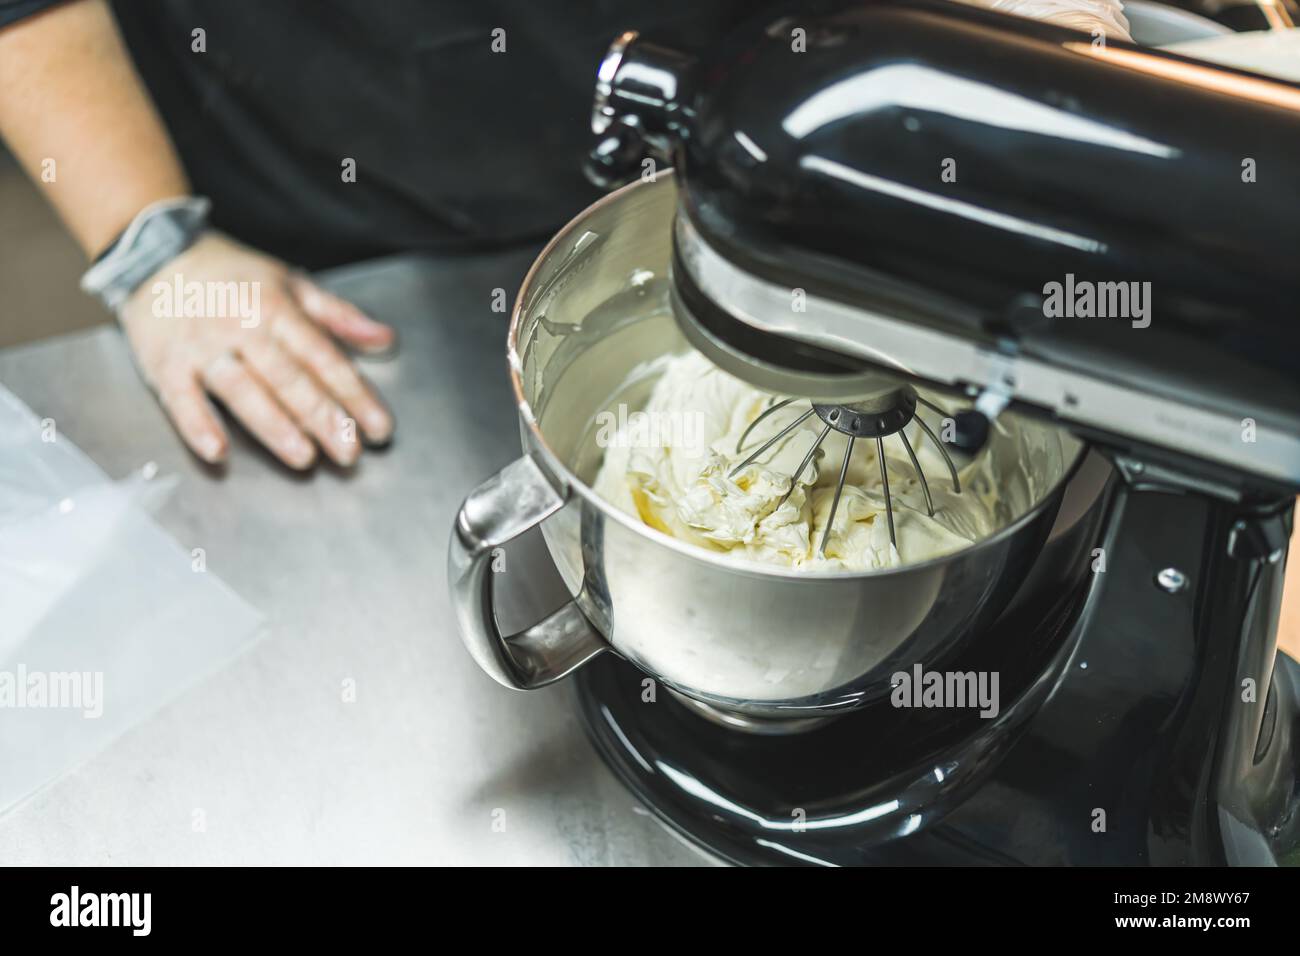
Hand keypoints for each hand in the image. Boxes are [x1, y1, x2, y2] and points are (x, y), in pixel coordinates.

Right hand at [117, 232, 394, 468]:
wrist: (154, 254)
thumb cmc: (231, 276)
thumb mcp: (290, 283)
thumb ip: (338, 316)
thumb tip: (385, 339)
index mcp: (277, 308)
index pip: (324, 358)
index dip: (355, 394)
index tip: (379, 427)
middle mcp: (242, 327)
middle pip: (289, 378)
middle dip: (322, 417)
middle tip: (350, 452)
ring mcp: (202, 347)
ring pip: (243, 390)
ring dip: (274, 426)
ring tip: (303, 457)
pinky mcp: (165, 365)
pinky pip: (181, 399)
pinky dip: (198, 425)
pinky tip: (218, 452)